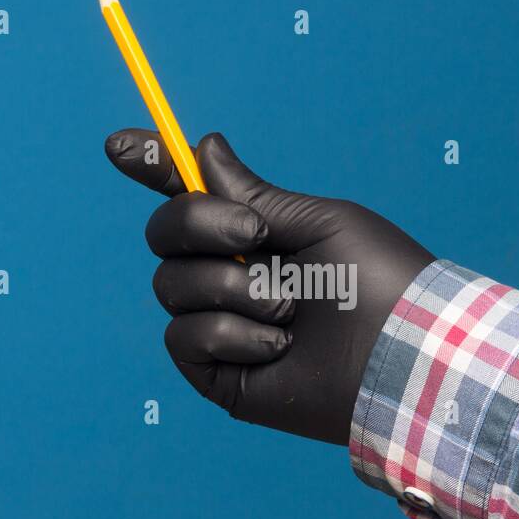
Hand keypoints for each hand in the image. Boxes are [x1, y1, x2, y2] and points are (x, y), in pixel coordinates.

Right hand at [104, 129, 434, 444]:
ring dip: (231, 287)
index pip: (190, 194)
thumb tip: (205, 146)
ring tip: (290, 309)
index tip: (119, 145)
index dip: (152, 166)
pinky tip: (276, 345)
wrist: (399, 354)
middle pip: (165, 233)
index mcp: (256, 234)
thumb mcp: (314, 221)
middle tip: (254, 236)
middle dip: (199, 224)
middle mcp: (232, 274)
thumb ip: (252, 194)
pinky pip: (183, 336)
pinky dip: (230, 334)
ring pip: (170, 284)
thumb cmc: (376, 281)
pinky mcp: (218, 372)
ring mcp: (221, 323)